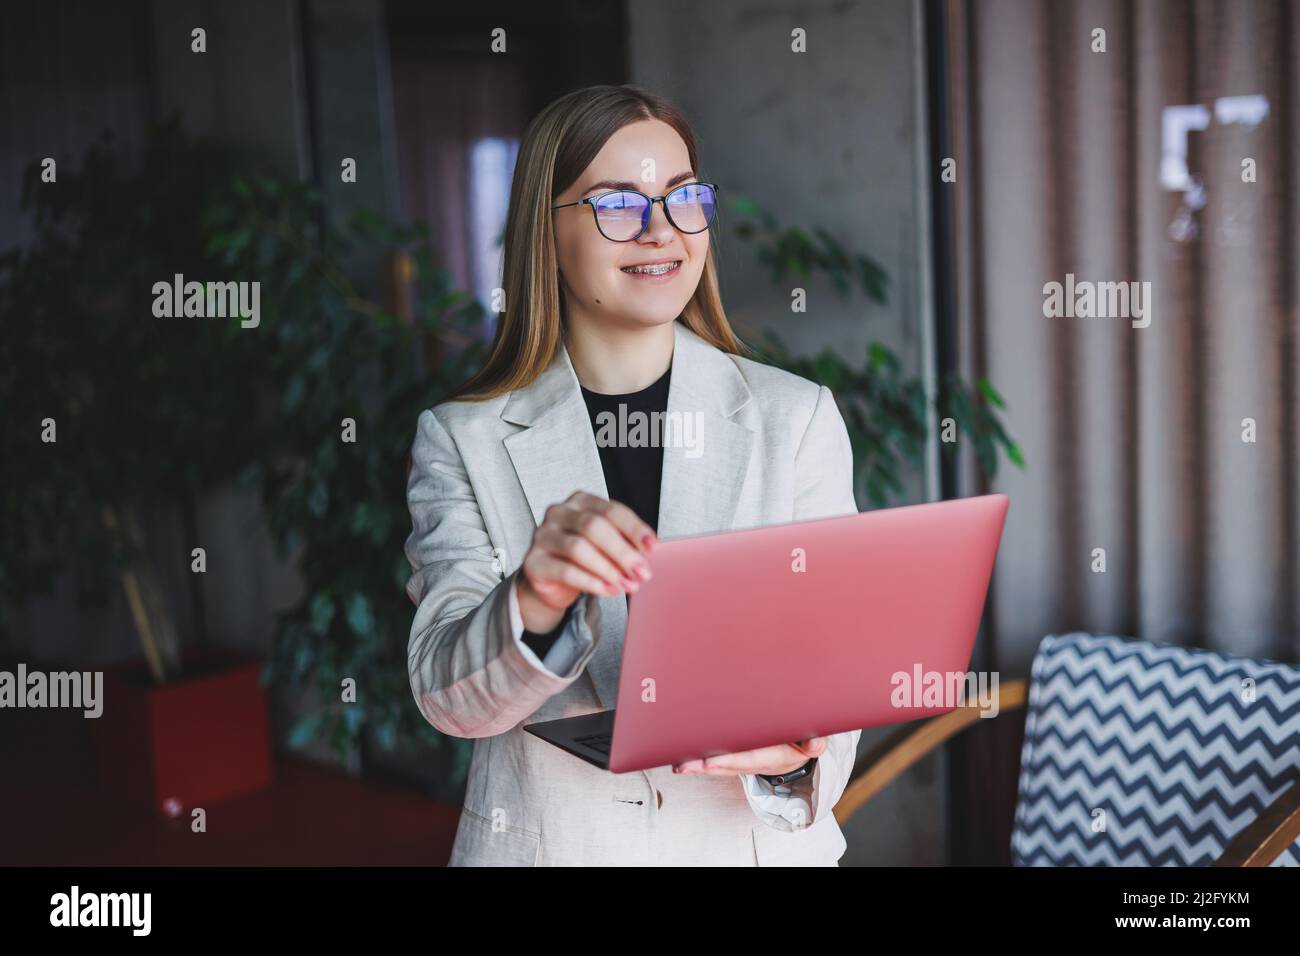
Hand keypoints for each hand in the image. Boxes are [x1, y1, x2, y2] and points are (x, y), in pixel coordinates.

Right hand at [516, 491, 656, 631]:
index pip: (611, 510)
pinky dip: (591, 582)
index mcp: (580, 501)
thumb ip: (623, 543)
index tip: (653, 547)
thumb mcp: (605, 545)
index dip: (634, 529)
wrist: (550, 581)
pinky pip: (565, 571)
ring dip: (608, 569)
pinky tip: (607, 590)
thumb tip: (647, 554)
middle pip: (594, 527)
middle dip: (622, 551)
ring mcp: (543, 535)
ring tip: (627, 584)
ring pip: (578, 548)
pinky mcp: (533, 562)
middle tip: (641, 572)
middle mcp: (559, 512)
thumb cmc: (582, 557)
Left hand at [672, 736, 827, 776]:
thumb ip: (815, 742)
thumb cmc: (803, 740)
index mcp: (774, 757)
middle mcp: (756, 762)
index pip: (748, 760)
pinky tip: (682, 756)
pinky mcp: (737, 757)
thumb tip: (815, 743)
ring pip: (718, 764)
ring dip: (698, 765)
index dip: (728, 761)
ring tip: (678, 764)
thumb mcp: (813, 741)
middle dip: (704, 766)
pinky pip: (717, 759)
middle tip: (683, 765)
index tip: (710, 761)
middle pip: (727, 766)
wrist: (802, 750)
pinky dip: (700, 759)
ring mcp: (745, 762)